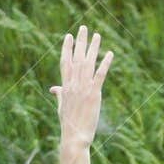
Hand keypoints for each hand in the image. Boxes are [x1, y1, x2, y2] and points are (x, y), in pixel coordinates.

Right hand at [51, 23, 113, 151]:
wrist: (74, 136)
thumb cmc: (68, 123)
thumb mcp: (61, 106)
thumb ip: (59, 94)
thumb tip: (53, 88)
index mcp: (65, 86)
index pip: (64, 62)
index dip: (67, 48)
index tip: (69, 36)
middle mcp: (73, 84)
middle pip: (76, 58)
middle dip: (80, 42)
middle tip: (84, 27)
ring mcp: (83, 88)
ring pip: (88, 63)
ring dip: (93, 48)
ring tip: (97, 35)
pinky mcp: (94, 94)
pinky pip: (100, 75)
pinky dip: (105, 63)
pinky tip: (110, 54)